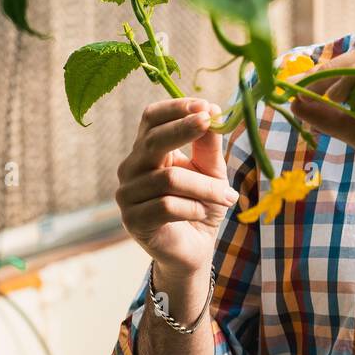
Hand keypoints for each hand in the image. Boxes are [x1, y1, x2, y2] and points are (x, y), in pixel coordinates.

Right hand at [115, 98, 239, 278]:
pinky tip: (204, 213)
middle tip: (210, 122)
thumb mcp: (211, 170)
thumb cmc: (201, 204)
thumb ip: (208, 144)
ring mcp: (127, 194)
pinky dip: (194, 208)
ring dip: (205, 187)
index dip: (176, 108)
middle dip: (184, 129)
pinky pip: (167, 206)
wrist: (194, 248)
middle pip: (153, 140)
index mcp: (147, 149)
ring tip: (226, 196)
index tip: (205, 106)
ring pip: (169, 179)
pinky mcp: (133, 220)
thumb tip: (211, 111)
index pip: (151, 118)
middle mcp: (131, 167)